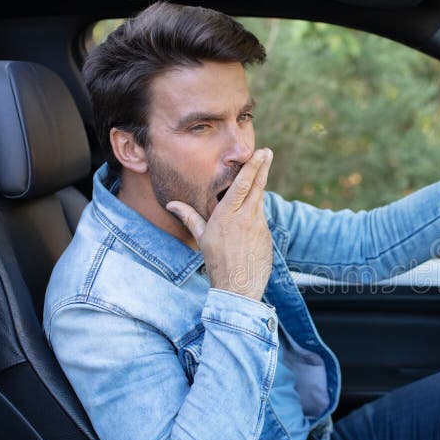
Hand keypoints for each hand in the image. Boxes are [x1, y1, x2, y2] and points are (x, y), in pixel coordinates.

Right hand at [166, 149, 273, 299]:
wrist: (238, 288)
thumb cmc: (216, 262)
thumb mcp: (202, 238)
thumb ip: (190, 217)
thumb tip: (172, 205)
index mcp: (227, 216)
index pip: (243, 185)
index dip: (252, 167)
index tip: (260, 153)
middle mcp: (246, 218)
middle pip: (257, 186)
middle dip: (262, 167)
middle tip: (267, 152)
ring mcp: (259, 226)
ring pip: (260, 200)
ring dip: (260, 185)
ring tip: (262, 168)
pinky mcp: (267, 235)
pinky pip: (262, 216)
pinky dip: (258, 209)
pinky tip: (254, 206)